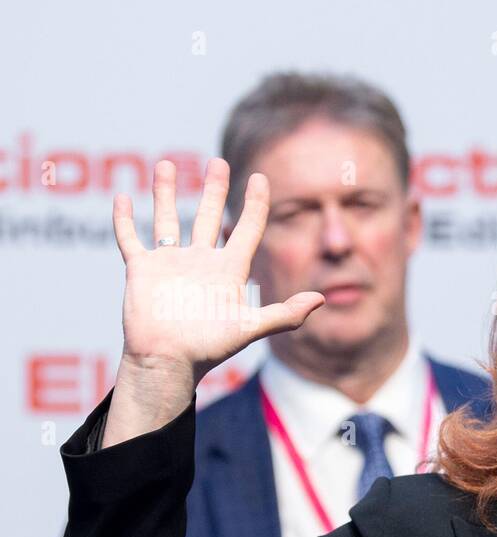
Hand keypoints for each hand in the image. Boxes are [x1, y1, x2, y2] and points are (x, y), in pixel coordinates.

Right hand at [102, 159, 323, 445]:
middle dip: (215, 190)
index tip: (260, 177)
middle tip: (219, 162)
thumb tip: (321, 300)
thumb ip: (285, 314)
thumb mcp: (249, 327)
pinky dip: (125, 219)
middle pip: (210, 217)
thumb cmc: (209, 348)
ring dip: (167, 193)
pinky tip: (123, 197)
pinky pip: (130, 238)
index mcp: (228, 270)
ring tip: (166, 165)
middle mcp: (201, 262)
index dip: (256, 203)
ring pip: (169, 219)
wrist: (168, 362)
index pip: (247, 228)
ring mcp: (170, 263)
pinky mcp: (141, 269)